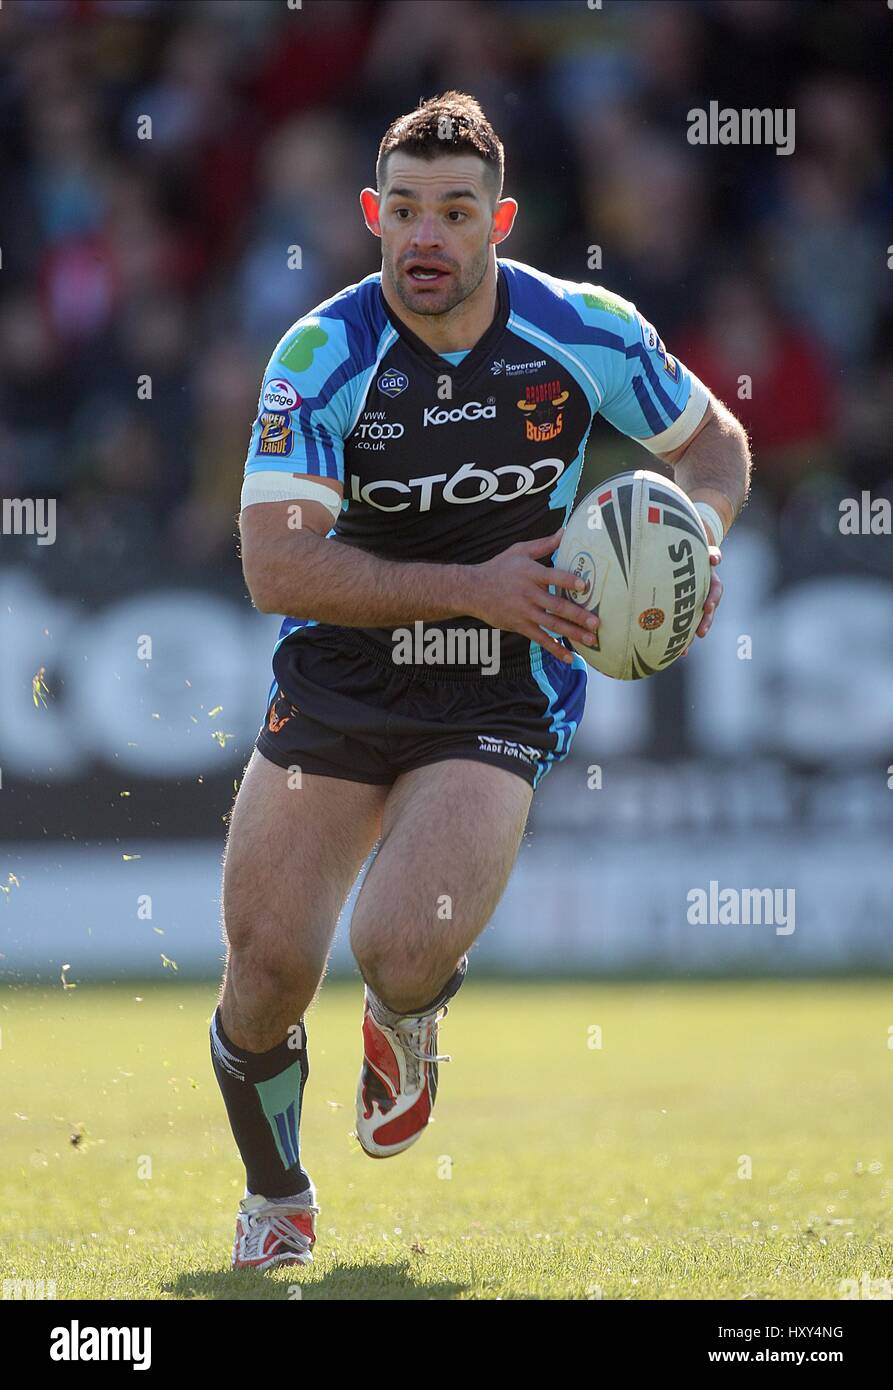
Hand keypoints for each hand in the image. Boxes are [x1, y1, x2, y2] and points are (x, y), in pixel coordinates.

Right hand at [468, 528, 599, 664]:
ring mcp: (524, 612)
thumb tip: (565, 531)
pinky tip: (569, 657)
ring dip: (573, 633)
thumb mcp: (519, 551)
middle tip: (596, 622)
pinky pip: (540, 638)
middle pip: (556, 605)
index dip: (568, 581)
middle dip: (577, 615)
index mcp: (530, 573)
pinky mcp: (520, 625)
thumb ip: (543, 545)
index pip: (553, 576)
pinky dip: (554, 648)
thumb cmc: (499, 567)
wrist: (473, 590)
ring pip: (551, 624)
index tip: (585, 586)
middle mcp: (528, 594)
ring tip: (591, 640)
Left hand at [683, 544, 722, 650]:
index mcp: (709, 579)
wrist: (685, 558)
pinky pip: (688, 627)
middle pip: (708, 610)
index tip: (708, 607)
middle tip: (701, 633)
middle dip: (705, 622)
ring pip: (699, 621)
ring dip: (693, 634)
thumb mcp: (702, 551)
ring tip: (686, 648)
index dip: (712, 598)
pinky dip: (685, 641)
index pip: (715, 589)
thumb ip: (712, 554)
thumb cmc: (693, 553)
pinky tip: (681, 653)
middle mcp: (706, 593)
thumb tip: (715, 559)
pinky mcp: (688, 611)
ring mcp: (698, 602)